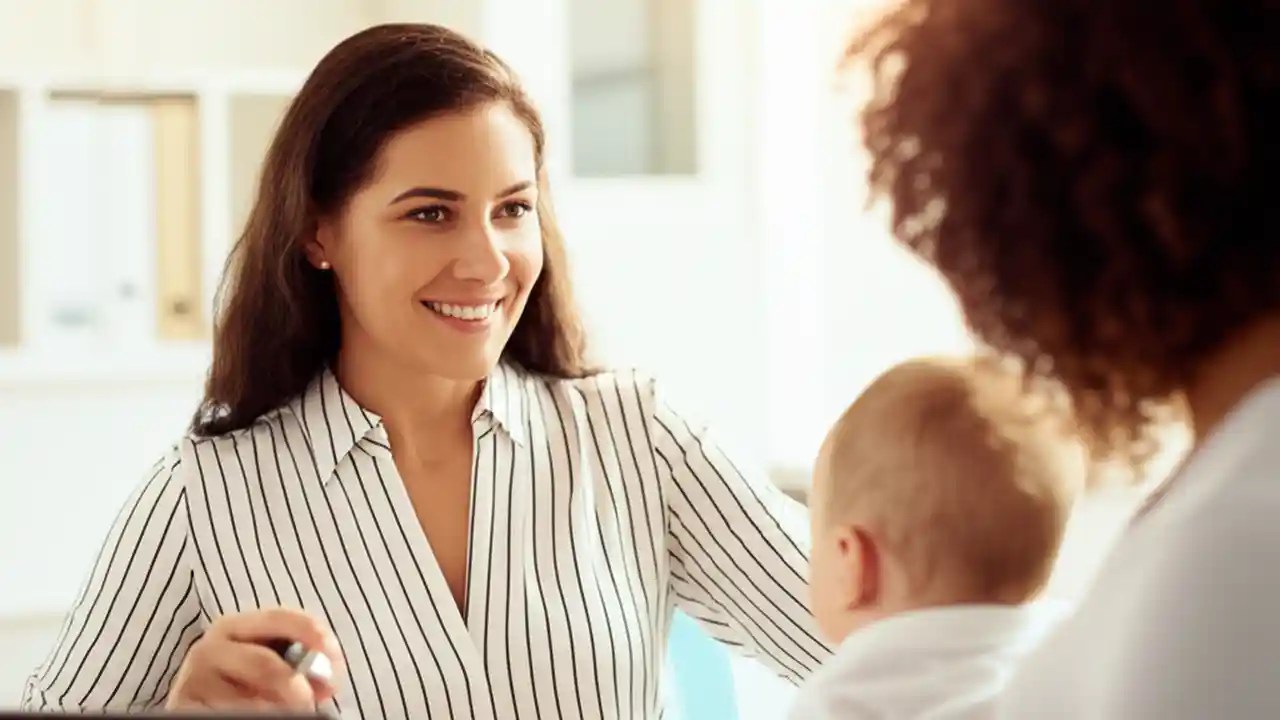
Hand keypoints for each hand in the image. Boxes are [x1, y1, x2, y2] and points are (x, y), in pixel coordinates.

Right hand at [166, 607, 345, 710]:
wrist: (199, 705)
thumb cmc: (243, 682)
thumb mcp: (270, 662)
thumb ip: (298, 661)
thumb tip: (325, 681)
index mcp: (234, 626)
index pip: (279, 618)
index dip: (313, 636)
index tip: (335, 662)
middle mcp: (209, 647)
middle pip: (265, 665)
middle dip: (296, 688)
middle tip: (309, 704)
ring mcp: (192, 680)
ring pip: (249, 701)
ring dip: (276, 711)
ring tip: (285, 714)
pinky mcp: (184, 707)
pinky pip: (227, 715)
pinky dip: (250, 716)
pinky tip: (256, 715)